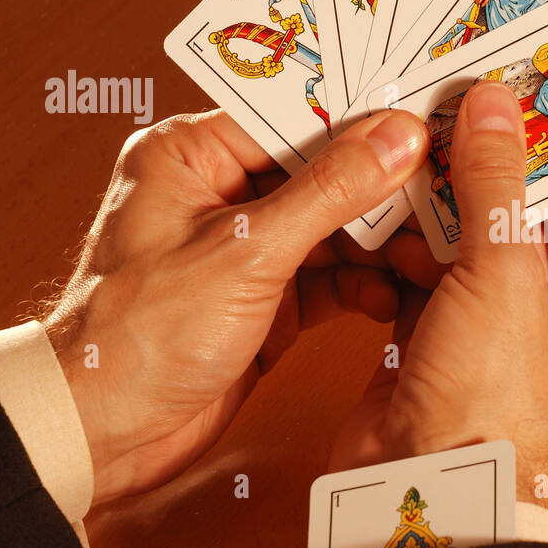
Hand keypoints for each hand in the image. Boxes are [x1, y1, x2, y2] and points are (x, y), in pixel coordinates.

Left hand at [41, 108, 431, 506]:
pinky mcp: (265, 297)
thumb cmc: (138, 335)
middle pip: (322, 170)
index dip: (360, 116)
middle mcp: (219, 193)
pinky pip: (330, 274)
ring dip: (381, 239)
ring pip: (333, 225)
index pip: (292, 115)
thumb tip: (395, 139)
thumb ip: (329, 191)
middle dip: (381, 184)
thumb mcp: (246, 251)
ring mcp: (245, 247)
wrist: (103, 434)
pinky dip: (365, 282)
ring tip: (431, 244)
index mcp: (190, 155)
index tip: (421, 113)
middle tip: (444, 182)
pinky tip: (398, 289)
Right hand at [330, 82, 547, 502]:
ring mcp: (493, 340)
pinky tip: (379, 213)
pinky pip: (424, 280)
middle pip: (518, 227)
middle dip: (479, 178)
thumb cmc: (492, 410)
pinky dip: (403, 251)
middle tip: (446, 113)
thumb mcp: (503, 281)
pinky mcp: (436, 349)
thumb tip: (493, 108)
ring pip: (465, 251)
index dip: (545, 155)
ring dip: (434, 212)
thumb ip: (495, 190)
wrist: (419, 496)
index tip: (511, 97)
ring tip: (405, 155)